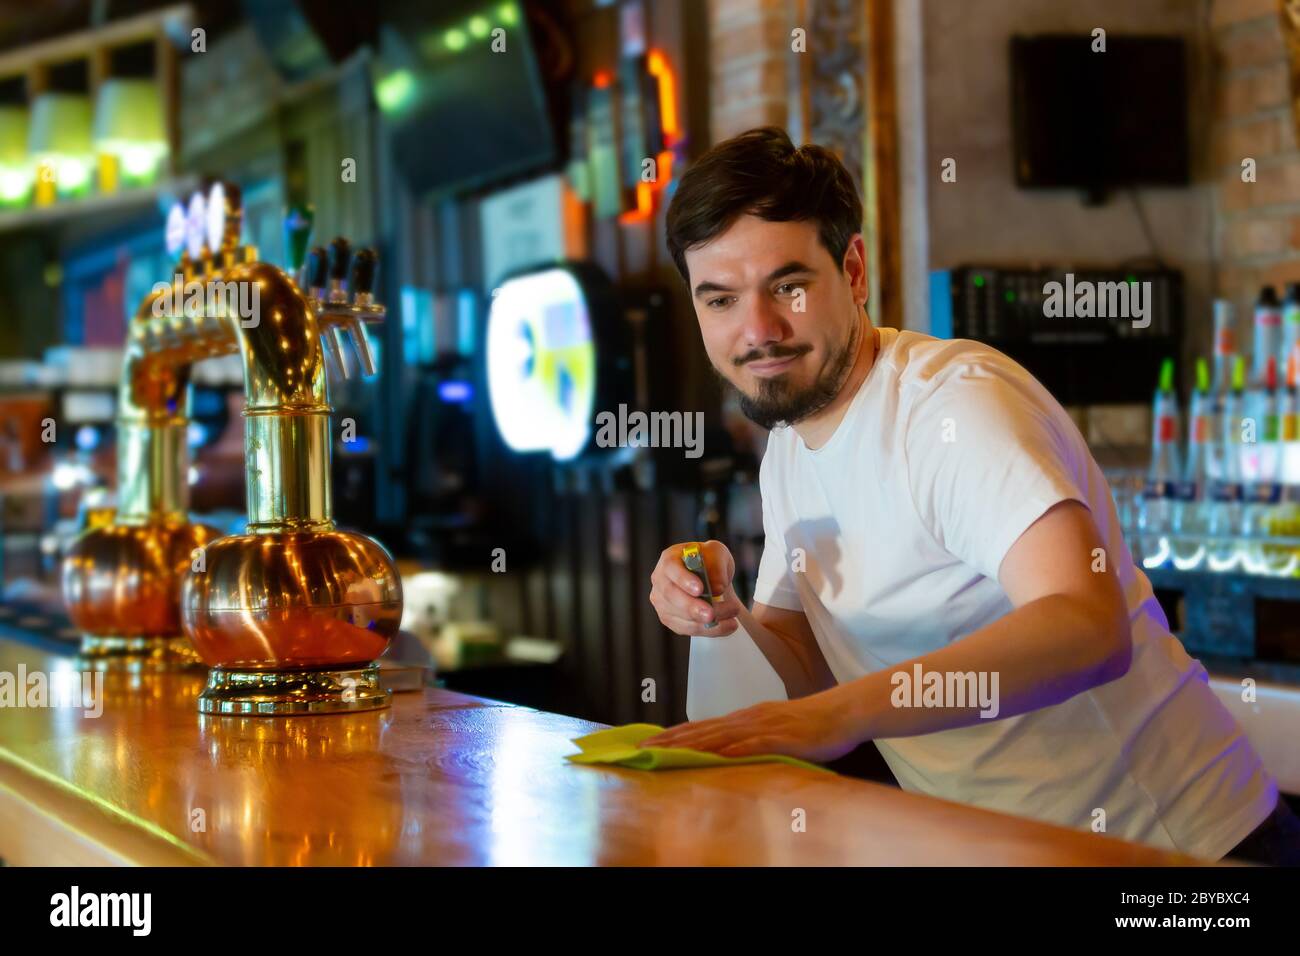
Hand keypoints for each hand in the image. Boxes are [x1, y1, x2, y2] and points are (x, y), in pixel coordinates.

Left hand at [637, 688, 863, 763]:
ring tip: (667, 752)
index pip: (702, 726)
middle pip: (702, 730)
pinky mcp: (781, 738)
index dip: (674, 734)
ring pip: (720, 736)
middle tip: (642, 747)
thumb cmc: (811, 725)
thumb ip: (752, 740)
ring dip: (691, 745)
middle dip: (670, 740)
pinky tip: (716, 756)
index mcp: (745, 718)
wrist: (842, 712)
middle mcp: (748, 719)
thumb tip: (729, 753)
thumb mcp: (774, 731)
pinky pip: (753, 745)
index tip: (648, 742)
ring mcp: (764, 727)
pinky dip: (732, 751)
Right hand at [649, 539, 743, 635]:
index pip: (670, 568)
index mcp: (669, 559)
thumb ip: (717, 566)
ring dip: (706, 621)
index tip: (700, 589)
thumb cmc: (710, 562)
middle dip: (693, 608)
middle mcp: (660, 581)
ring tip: (732, 615)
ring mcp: (662, 602)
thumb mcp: (718, 554)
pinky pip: (688, 629)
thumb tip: (717, 588)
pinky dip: (709, 630)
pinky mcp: (670, 619)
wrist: (710, 577)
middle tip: (711, 614)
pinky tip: (728, 625)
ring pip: (680, 617)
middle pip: (671, 596)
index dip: (684, 580)